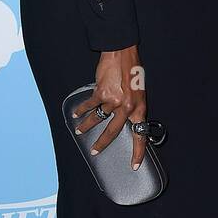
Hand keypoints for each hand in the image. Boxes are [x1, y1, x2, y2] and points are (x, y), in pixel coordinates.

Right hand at [72, 45, 147, 167]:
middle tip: (95, 151)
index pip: (140, 134)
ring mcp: (114, 101)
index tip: (133, 165)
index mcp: (139, 108)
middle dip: (102, 143)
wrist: (123, 53)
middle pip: (113, 132)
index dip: (138, 151)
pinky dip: (82, 110)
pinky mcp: (101, 93)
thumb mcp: (139, 92)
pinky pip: (90, 106)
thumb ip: (132, 106)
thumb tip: (125, 118)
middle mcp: (127, 107)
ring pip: (98, 118)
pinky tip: (76, 113)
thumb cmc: (133, 70)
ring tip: (80, 130)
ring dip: (87, 125)